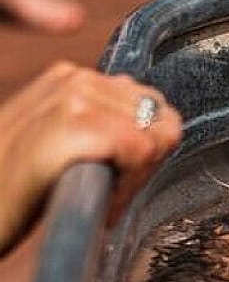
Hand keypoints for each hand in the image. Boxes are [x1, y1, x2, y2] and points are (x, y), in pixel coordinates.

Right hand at [0, 62, 182, 256]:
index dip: (144, 146)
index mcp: (70, 77)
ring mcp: (75, 98)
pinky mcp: (76, 125)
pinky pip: (140, 151)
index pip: (151, 104)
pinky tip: (102, 203)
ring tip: (103, 197)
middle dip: (145, 161)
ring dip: (137, 176)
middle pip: (160, 119)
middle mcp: (75, 79)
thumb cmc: (8, 187)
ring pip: (155, 136)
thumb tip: (149, 107)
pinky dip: (129, 184)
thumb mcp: (51, 141)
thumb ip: (97, 119)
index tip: (117, 176)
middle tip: (112, 192)